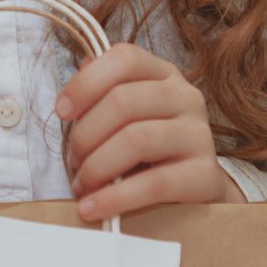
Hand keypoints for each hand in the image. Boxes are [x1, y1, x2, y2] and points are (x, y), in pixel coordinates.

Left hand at [56, 42, 246, 222]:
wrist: (195, 191)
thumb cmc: (149, 149)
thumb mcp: (125, 117)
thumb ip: (101, 96)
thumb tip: (74, 87)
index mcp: (163, 75)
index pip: (125, 59)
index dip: (86, 83)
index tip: (61, 112)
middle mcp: (186, 97)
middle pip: (124, 101)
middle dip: (85, 134)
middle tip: (72, 161)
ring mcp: (200, 135)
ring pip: (136, 139)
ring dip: (97, 166)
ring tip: (81, 185)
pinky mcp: (206, 175)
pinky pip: (153, 184)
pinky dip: (115, 198)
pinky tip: (92, 208)